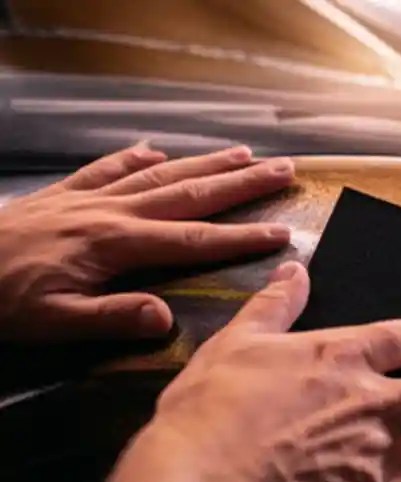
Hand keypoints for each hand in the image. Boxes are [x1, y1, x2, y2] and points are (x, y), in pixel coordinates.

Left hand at [0, 143, 294, 343]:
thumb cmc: (2, 302)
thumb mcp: (56, 321)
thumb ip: (114, 317)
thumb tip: (166, 318)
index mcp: (115, 245)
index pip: (193, 241)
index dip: (241, 238)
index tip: (282, 234)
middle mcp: (109, 212)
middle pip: (188, 194)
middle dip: (240, 184)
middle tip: (282, 171)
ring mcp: (86, 199)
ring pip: (157, 174)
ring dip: (203, 163)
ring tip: (243, 154)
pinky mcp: (61, 196)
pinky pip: (106, 169)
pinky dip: (134, 158)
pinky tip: (154, 150)